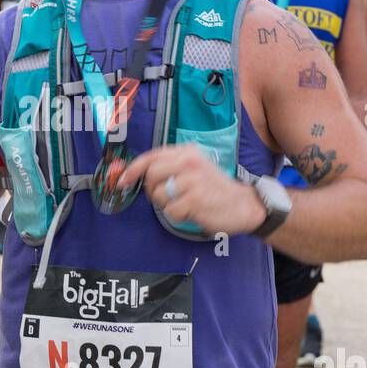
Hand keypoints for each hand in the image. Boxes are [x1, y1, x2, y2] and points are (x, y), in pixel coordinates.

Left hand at [118, 144, 265, 235]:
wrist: (244, 205)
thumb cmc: (214, 189)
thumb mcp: (195, 168)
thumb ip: (170, 167)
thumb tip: (134, 176)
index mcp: (187, 152)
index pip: (151, 156)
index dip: (132, 169)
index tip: (122, 181)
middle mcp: (189, 162)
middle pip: (150, 176)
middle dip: (152, 190)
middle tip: (166, 196)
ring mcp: (192, 181)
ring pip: (157, 196)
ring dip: (166, 205)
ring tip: (184, 203)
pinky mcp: (194, 200)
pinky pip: (169, 211)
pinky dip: (176, 216)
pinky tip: (191, 212)